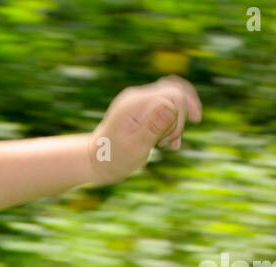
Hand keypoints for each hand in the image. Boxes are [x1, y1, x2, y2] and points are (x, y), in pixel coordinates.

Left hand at [87, 75, 201, 186]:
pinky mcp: (143, 108)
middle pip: (176, 95)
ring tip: (164, 145)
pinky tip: (170, 143)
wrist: (96, 161)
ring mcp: (140, 101)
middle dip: (178, 121)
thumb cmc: (113, 158)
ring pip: (174, 100)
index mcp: (134, 103)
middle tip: (164, 144)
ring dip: (175, 124)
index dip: (178, 118)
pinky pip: (168, 107)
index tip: (166, 142)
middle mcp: (137, 96)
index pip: (174, 95)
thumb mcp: (136, 147)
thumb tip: (171, 106)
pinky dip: (173, 124)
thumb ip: (153, 127)